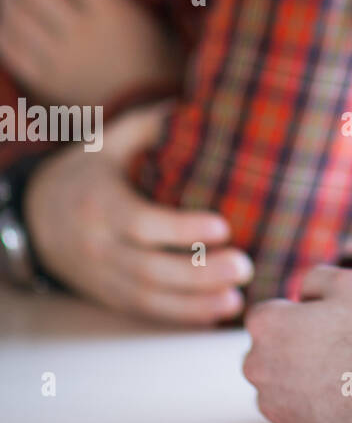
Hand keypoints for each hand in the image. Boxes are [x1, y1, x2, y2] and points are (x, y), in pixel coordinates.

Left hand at [0, 0, 183, 104]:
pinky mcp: (44, 83)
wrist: (148, 117)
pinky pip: (9, 48)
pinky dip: (2, 27)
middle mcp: (84, 33)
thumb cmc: (157, 60)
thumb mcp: (146, 19)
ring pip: (16, 16)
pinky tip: (6, 18)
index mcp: (117, 12)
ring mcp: (60, 60)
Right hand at [24, 103, 252, 323]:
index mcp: (99, 204)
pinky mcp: (109, 295)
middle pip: (148, 268)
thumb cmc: (87, 171)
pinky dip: (180, 317)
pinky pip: (144, 311)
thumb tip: (201, 105)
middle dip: (199, 272)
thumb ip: (152, 125)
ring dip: (194, 304)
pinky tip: (215, 313)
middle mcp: (98, 246)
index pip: (141, 223)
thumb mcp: (110, 140)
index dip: (182, 228)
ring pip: (148, 297)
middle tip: (245, 266)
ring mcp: (101, 276)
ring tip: (237, 299)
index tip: (224, 225)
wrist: (34, 215)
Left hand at [243, 266, 351, 422]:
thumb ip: (318, 277)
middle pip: (269, 346)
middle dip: (295, 343)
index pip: (269, 311)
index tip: (331, 319)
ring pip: (280, 378)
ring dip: (302, 373)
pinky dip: (310, 400)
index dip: (300, 311)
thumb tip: (302, 291)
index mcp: (266, 323)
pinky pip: (292, 407)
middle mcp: (255, 363)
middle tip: (338, 344)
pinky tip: (341, 396)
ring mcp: (269, 400)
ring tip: (344, 372)